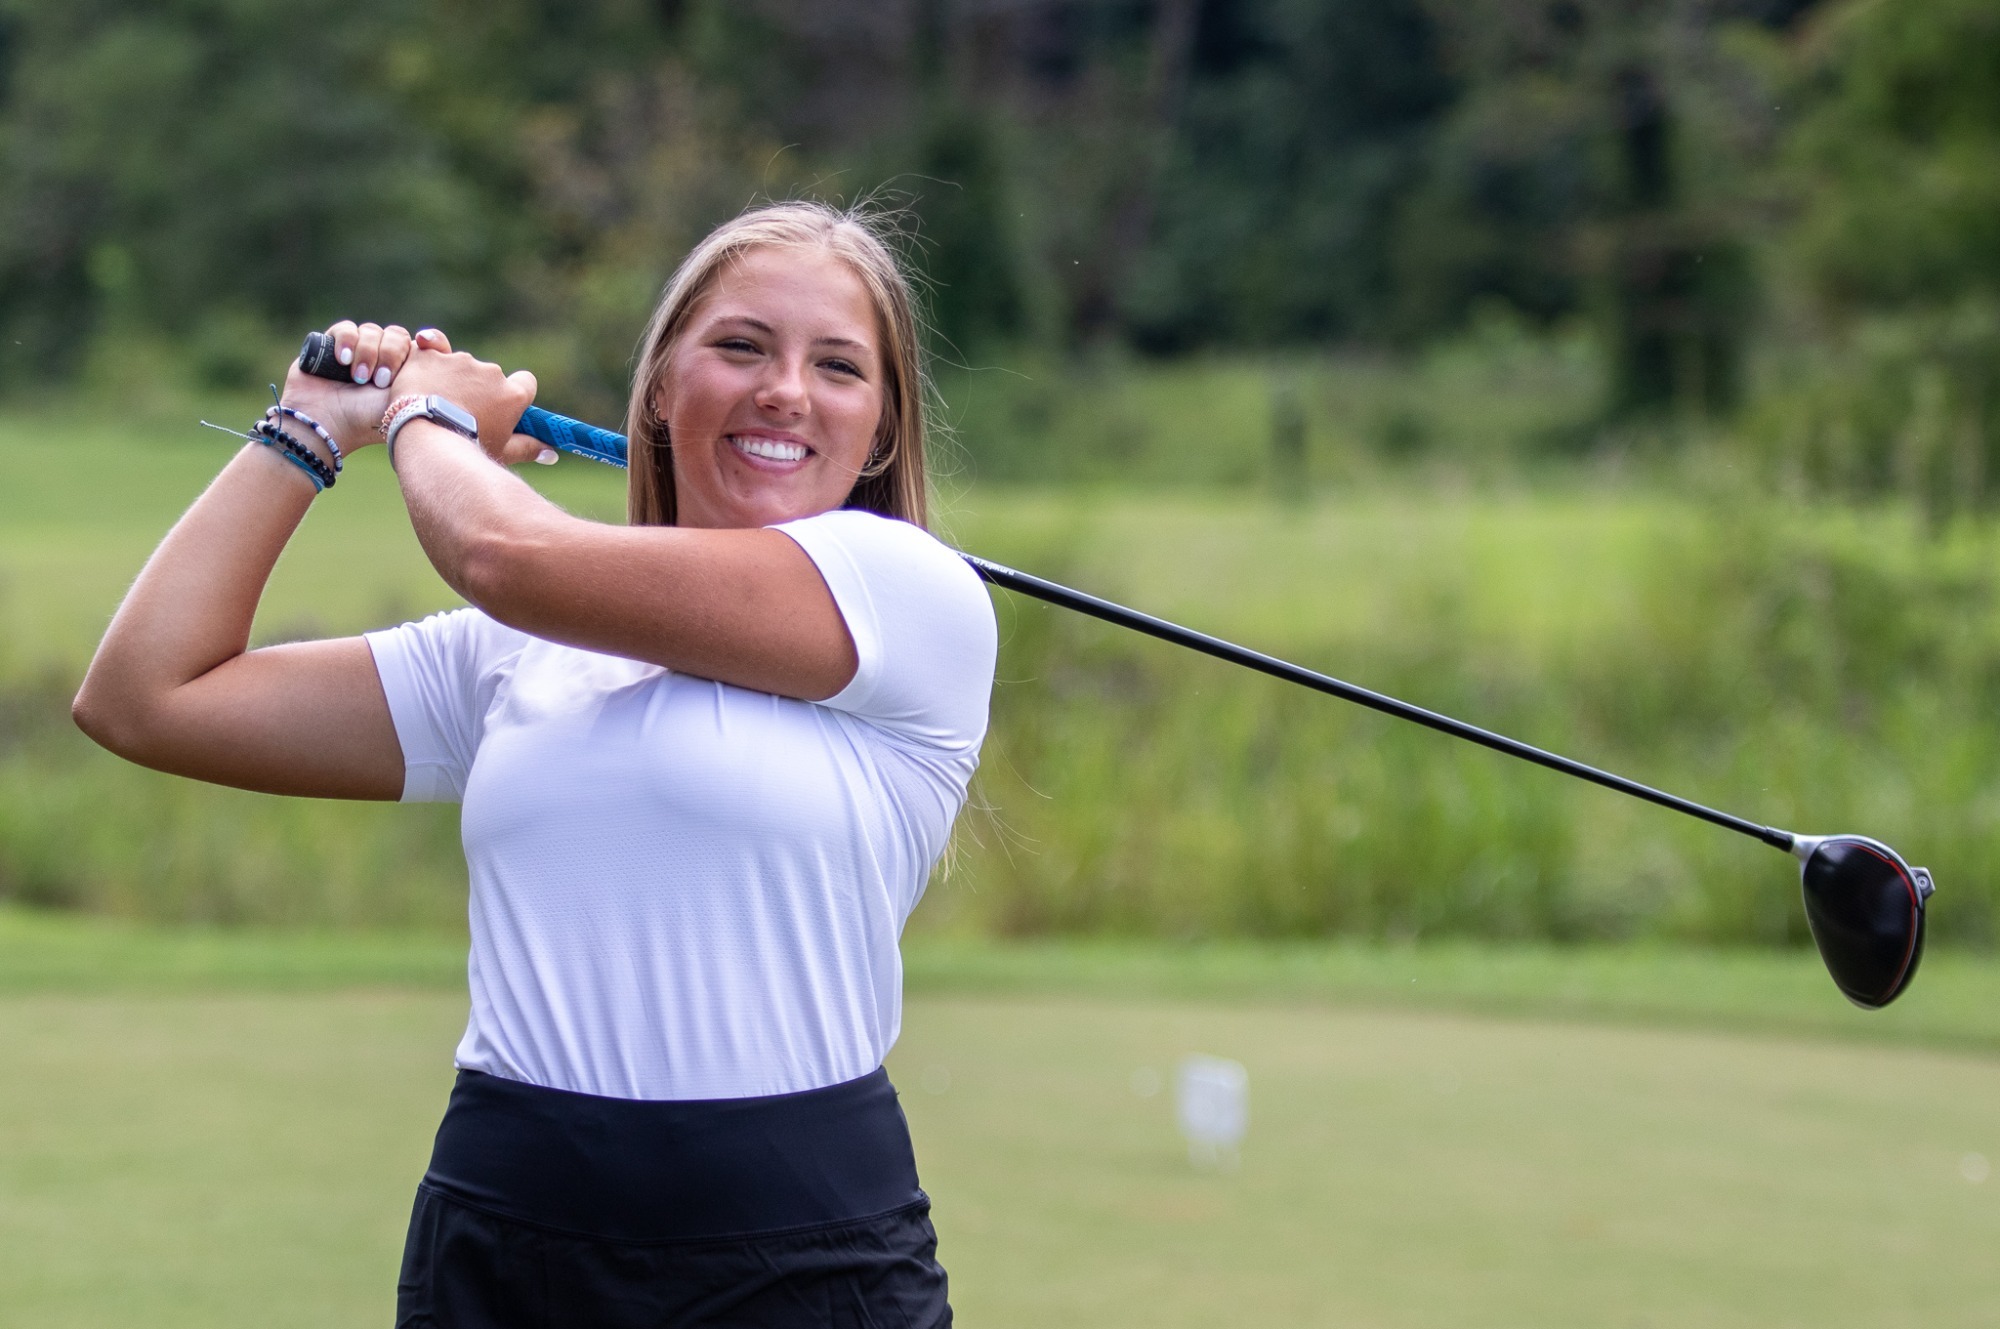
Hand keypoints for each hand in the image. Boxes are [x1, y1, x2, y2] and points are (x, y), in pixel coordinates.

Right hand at [276, 320, 421, 453]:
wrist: (325, 425)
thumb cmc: (368, 420)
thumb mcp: (406, 401)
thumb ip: (428, 382)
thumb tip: (455, 365)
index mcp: (406, 372)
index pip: (425, 343)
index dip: (430, 339)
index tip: (425, 343)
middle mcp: (383, 360)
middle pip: (397, 335)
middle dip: (390, 354)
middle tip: (381, 381)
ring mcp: (358, 352)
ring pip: (372, 331)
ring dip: (367, 352)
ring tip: (358, 378)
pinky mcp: (332, 346)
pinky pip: (346, 328)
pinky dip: (347, 341)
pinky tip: (343, 360)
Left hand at [405, 330, 554, 465]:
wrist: (423, 438)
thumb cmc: (466, 449)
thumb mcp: (501, 453)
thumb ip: (529, 448)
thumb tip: (552, 454)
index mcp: (512, 394)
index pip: (526, 382)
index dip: (515, 392)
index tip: (501, 405)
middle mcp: (490, 372)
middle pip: (488, 375)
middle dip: (476, 389)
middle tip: (459, 413)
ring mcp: (459, 360)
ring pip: (458, 364)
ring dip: (449, 378)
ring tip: (431, 404)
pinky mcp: (430, 354)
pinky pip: (428, 350)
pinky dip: (422, 364)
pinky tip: (413, 380)